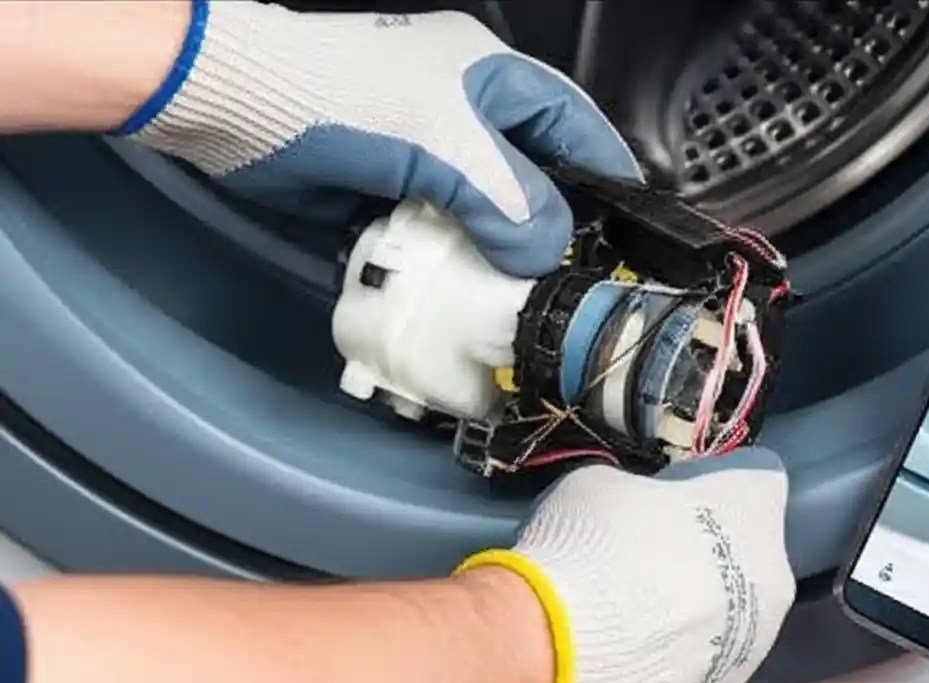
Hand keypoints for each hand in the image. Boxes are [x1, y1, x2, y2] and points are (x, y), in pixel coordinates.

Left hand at [121, 1, 642, 276]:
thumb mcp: (445, 146)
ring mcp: (418, 152)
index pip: (570, 122)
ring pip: (479, 212)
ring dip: (493, 251)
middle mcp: (460, 114)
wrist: (235, 105)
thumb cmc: (344, 99)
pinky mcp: (381, 189)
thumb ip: (509, 201)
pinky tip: (456, 291)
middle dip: (548, 224)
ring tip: (517, 292)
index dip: (604, 168)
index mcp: (488, 79)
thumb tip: (549, 250)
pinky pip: (431, 233)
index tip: (629, 217)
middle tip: (571, 269)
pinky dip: (442, 261)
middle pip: (528, 175)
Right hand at [457, 449, 794, 682]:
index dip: (719, 484)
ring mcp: (752, 647)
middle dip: (710, 554)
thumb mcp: (605, 484)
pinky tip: (632, 654)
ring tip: (637, 613)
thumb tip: (636, 507)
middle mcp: (772, 578)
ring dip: (696, 610)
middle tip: (653, 554)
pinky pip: (701, 667)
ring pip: (731, 617)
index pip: (757, 482)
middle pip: (750, 555)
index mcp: (755, 509)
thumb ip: (640, 492)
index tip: (684, 494)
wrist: (566, 643)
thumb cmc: (595, 541)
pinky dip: (675, 661)